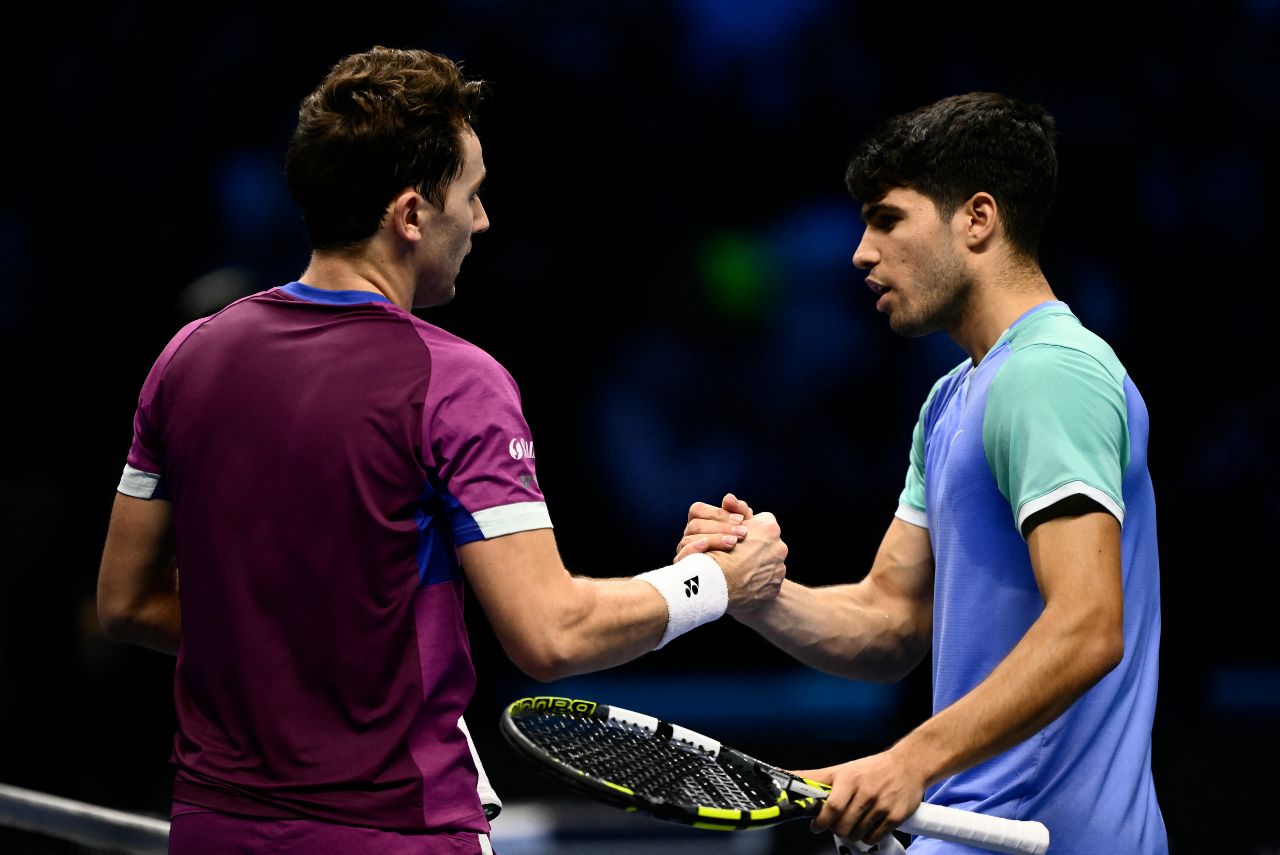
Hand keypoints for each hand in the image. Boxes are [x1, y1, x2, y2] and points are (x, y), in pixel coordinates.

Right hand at [673, 493, 755, 560]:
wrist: (743, 577)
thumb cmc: (743, 548)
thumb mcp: (745, 528)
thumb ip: (739, 511)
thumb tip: (728, 498)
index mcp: (699, 523)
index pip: (697, 510)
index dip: (718, 513)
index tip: (741, 520)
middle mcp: (689, 536)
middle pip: (695, 525)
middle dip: (720, 527)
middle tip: (742, 533)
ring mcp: (684, 552)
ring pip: (689, 539)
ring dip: (713, 539)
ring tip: (733, 543)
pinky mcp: (684, 568)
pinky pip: (682, 556)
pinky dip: (694, 549)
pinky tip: (707, 546)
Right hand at [707, 510, 785, 613]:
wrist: (716, 584)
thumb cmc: (718, 550)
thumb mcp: (722, 525)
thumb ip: (732, 510)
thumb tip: (729, 498)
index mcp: (770, 528)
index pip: (764, 523)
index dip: (749, 530)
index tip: (738, 537)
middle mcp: (780, 547)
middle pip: (768, 544)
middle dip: (755, 548)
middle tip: (737, 555)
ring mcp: (779, 570)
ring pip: (769, 565)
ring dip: (757, 567)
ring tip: (739, 572)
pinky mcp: (775, 589)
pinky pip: (767, 584)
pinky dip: (757, 584)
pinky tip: (743, 584)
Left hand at [796, 748, 924, 843]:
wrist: (907, 765)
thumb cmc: (871, 769)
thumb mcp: (841, 770)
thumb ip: (814, 777)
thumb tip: (786, 776)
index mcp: (849, 779)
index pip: (831, 807)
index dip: (821, 821)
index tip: (816, 825)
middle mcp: (866, 792)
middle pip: (843, 826)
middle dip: (836, 829)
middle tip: (838, 824)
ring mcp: (881, 805)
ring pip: (857, 835)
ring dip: (852, 834)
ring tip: (854, 822)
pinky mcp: (895, 816)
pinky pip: (874, 837)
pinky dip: (868, 836)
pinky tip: (868, 825)